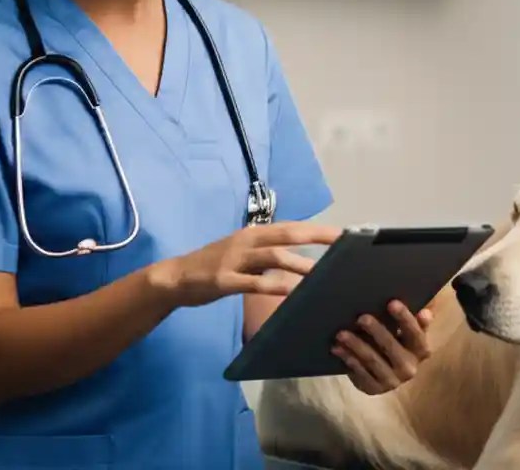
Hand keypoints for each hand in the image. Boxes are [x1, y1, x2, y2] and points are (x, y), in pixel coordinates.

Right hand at [153, 222, 341, 307]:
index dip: (318, 229)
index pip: (292, 227)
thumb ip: (269, 253)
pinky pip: (255, 282)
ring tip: (323, 273)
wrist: (175, 278)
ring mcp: (236, 259)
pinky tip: (292, 292)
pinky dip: (275, 286)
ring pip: (274, 256)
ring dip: (300, 264)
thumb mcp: (244, 253)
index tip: (344, 233)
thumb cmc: (215, 265)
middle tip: (343, 244)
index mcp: (254, 233)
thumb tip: (301, 260)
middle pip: (288, 234)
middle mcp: (248, 240)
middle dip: (317, 237)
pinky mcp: (225, 280)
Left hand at [331, 300, 434, 394]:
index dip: (404, 318)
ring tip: (342, 333)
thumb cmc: (398, 340)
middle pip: (391, 347)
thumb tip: (426, 311)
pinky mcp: (374, 388)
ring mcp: (392, 381)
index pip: (415, 333)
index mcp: (421, 350)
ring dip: (356, 345)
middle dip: (376, 331)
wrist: (388, 371)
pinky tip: (338, 348)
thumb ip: (416, 319)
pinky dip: (348, 360)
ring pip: (372, 360)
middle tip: (361, 317)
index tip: (392, 302)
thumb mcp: (408, 329)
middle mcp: (409, 368)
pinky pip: (359, 373)